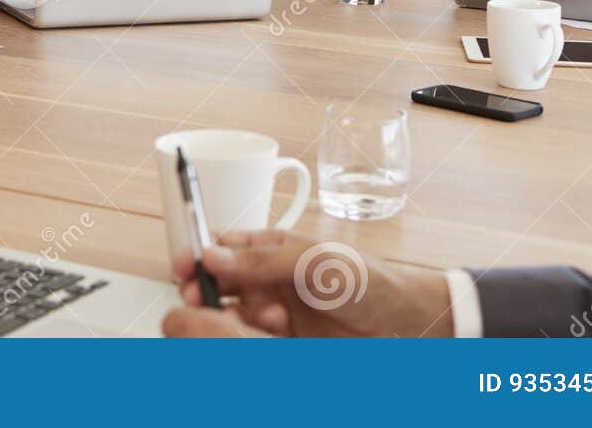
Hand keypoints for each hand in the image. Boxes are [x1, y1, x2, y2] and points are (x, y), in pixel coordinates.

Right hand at [162, 229, 454, 338]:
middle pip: (219, 284)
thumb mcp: (315, 262)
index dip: (199, 253)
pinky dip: (250, 339)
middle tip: (202, 298)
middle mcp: (268, 280)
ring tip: (270, 319)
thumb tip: (213, 253)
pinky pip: (250, 342)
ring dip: (236, 317)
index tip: (184, 266)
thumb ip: (263, 259)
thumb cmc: (368, 281)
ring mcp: (273, 314)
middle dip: (205, 290)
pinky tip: (274, 334)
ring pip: (232, 316)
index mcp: (273, 249)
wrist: (407, 325)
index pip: (224, 247)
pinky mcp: (281, 345)